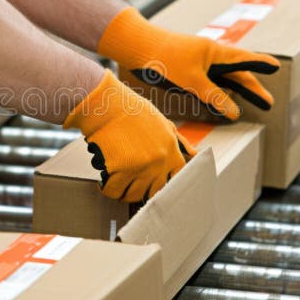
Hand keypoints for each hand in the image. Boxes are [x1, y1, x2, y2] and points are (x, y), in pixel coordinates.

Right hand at [64, 71, 195, 201]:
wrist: (107, 104)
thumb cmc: (132, 111)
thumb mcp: (163, 123)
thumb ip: (179, 141)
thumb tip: (194, 154)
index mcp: (170, 150)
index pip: (176, 179)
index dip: (165, 183)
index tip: (155, 183)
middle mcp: (158, 161)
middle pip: (155, 191)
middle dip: (143, 188)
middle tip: (131, 179)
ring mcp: (140, 167)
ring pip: (134, 195)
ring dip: (124, 191)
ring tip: (117, 179)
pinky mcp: (120, 169)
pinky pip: (114, 191)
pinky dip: (108, 189)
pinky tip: (105, 180)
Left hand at [98, 8, 280, 121]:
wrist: (135, 47)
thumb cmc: (164, 59)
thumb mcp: (192, 80)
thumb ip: (214, 96)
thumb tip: (234, 111)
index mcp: (215, 53)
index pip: (244, 60)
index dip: (260, 65)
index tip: (276, 67)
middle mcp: (209, 57)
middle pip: (236, 73)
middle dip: (252, 87)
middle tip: (268, 101)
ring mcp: (197, 63)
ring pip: (222, 79)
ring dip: (236, 91)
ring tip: (251, 101)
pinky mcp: (185, 70)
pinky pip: (208, 82)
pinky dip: (218, 92)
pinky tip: (220, 101)